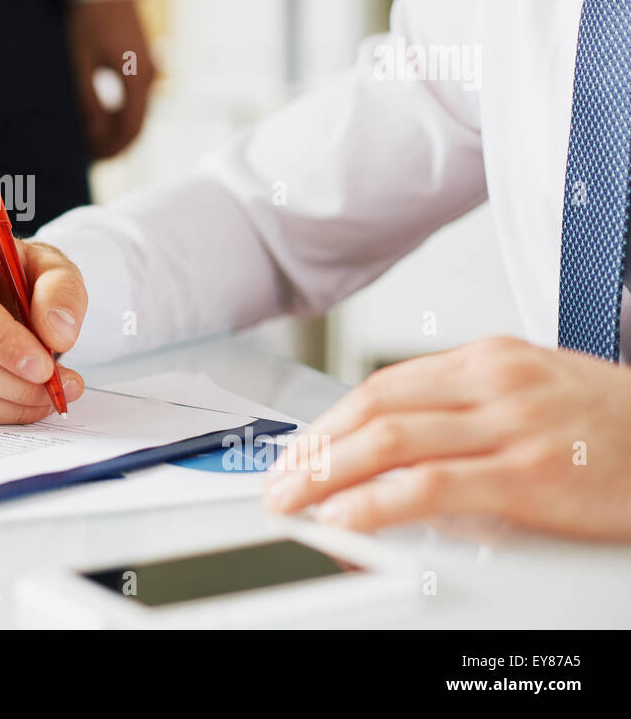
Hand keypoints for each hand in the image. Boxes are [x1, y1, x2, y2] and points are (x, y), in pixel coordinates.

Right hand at [0, 230, 87, 422]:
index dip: (0, 340)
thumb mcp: (55, 269)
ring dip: (10, 404)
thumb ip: (62, 293)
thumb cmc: (23, 276)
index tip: (43, 366)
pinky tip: (21, 401)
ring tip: (48, 395)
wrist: (5, 289)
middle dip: (17, 383)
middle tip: (61, 386)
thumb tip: (57, 335)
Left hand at [66, 0, 155, 159]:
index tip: (92, 160)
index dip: (113, 149)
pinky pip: (135, 101)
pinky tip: (98, 123)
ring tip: (89, 144)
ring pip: (137, 115)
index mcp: (136, 78)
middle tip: (89, 160)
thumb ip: (87, 98)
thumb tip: (91, 134)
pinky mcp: (142, 66)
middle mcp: (149, 78)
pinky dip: (119, 116)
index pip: (131, 128)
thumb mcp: (81, 60)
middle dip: (114, 147)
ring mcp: (149, 72)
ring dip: (116, 133)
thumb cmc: (89, 18)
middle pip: (137, 126)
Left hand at [263, 337, 630, 538]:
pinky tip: (343, 516)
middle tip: (278, 480)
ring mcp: (511, 424)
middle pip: (373, 407)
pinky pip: (428, 484)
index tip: (297, 450)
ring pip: (388, 439)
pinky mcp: (528, 475)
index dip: (328, 421)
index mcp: (490, 358)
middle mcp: (493, 382)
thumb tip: (403, 444)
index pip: (382, 385)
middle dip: (312, 447)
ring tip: (291, 499)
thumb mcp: (540, 393)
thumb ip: (473, 409)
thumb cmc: (618, 428)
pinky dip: (373, 501)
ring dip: (324, 472)